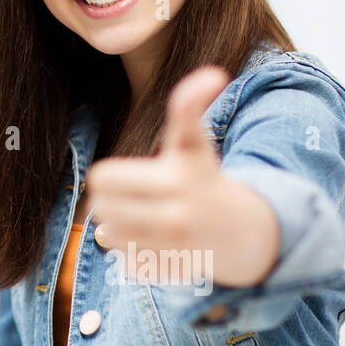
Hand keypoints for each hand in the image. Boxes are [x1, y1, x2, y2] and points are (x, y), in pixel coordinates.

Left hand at [85, 66, 280, 289]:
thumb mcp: (195, 144)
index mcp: (174, 180)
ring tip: (138, 219)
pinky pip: (124, 263)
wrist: (244, 232)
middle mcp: (176, 217)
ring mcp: (173, 249)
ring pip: (109, 238)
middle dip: (107, 203)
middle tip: (128, 198)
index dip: (106, 177)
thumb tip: (214, 73)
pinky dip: (129, 255)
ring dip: (116, 229)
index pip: (102, 179)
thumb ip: (190, 108)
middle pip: (100, 210)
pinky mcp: (169, 273)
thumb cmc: (205, 178)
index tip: (123, 177)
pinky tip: (149, 243)